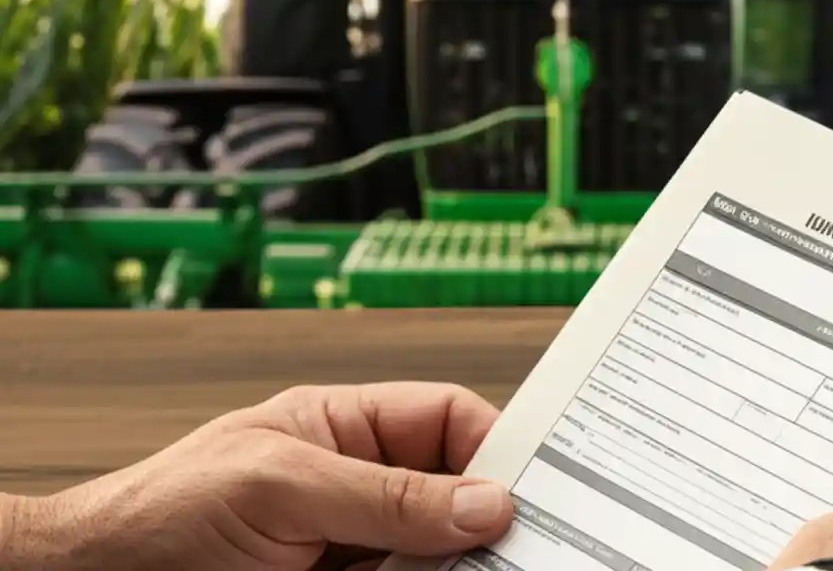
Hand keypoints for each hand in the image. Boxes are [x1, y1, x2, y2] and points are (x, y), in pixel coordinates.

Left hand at [2, 383, 514, 570]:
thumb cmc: (163, 512)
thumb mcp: (283, 487)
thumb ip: (385, 493)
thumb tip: (481, 500)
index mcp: (344, 427)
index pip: (443, 418)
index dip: (491, 444)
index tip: (528, 485)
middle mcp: (355, 485)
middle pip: (451, 491)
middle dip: (484, 515)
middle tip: (519, 545)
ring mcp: (351, 545)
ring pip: (437, 552)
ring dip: (462, 564)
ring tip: (485, 570)